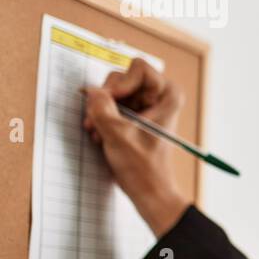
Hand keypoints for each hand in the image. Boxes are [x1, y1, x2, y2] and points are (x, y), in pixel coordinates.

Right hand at [82, 57, 189, 236]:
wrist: (148, 191)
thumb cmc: (143, 167)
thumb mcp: (117, 135)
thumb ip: (102, 109)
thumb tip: (90, 91)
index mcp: (168, 95)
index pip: (138, 67)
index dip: (120, 82)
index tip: (113, 102)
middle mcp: (159, 95)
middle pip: (121, 77)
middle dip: (106, 99)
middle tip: (99, 121)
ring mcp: (145, 105)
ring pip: (112, 92)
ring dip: (101, 111)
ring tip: (100, 133)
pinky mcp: (134, 115)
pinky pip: (110, 105)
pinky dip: (102, 118)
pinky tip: (101, 136)